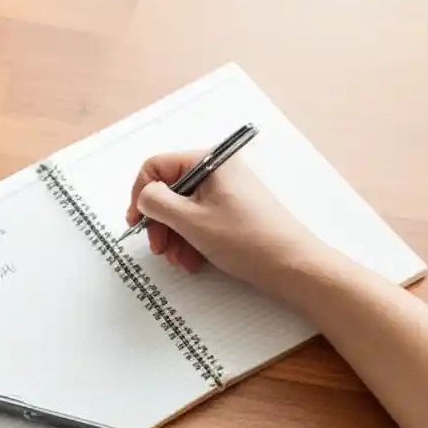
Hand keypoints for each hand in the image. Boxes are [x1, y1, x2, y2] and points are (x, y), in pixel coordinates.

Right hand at [126, 151, 328, 294]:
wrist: (292, 266)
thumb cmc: (245, 239)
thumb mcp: (190, 220)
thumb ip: (157, 202)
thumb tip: (143, 196)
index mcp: (209, 161)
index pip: (157, 167)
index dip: (140, 194)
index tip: (135, 223)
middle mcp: (218, 171)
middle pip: (169, 190)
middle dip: (160, 222)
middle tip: (159, 248)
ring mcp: (226, 192)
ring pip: (182, 210)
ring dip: (174, 237)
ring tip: (180, 260)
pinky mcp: (233, 212)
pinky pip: (200, 221)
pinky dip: (191, 241)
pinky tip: (194, 261)